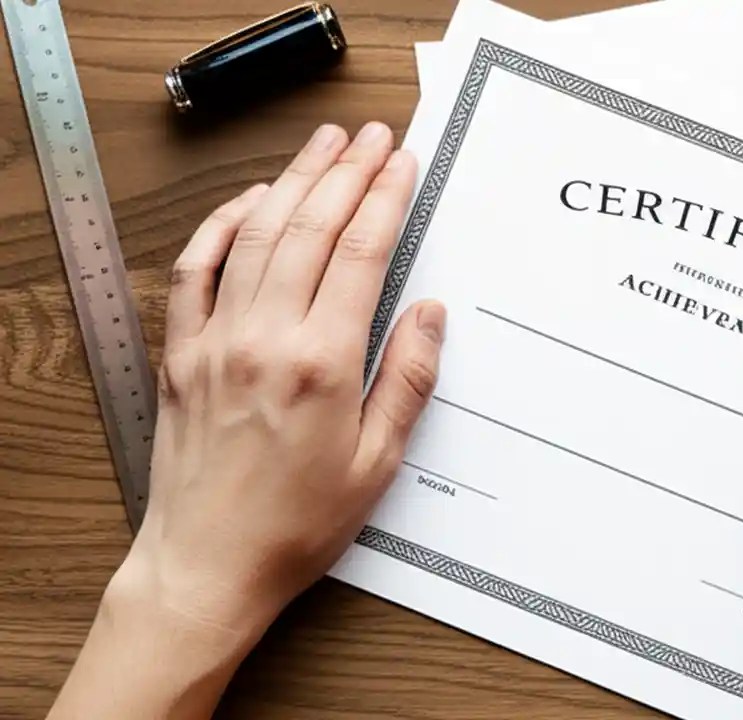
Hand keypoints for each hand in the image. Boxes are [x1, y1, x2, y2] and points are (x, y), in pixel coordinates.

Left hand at [50, 123, 444, 718]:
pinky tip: (251, 202)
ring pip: (256, 236)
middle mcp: (265, 340)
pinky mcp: (181, 353)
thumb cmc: (296, 525)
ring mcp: (216, 341)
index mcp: (322, 365)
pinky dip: (222, 226)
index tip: (402, 164)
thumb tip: (429, 313)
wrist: (207, 565)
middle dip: (347, 173)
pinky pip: (196, 269)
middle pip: (310, 230)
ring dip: (293, 183)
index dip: (385, 199)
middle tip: (372, 136)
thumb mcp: (377, 464)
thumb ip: (406, 380)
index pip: (360, 255)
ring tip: (323, 145)